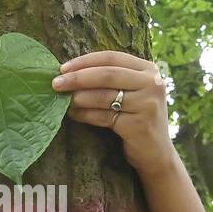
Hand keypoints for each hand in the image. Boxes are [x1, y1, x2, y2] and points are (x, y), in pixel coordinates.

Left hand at [52, 51, 178, 177]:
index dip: (84, 61)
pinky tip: (74, 114)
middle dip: (77, 78)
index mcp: (149, 70)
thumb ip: (111, 79)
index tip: (62, 68)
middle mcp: (152, 84)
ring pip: (103, 96)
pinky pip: (103, 117)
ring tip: (63, 100)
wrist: (156, 153)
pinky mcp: (139, 125)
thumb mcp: (131, 92)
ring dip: (78, 98)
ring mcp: (147, 104)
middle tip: (56, 83)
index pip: (111, 58)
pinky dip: (85, 114)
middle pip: (106, 74)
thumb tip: (70, 72)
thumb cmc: (137, 118)